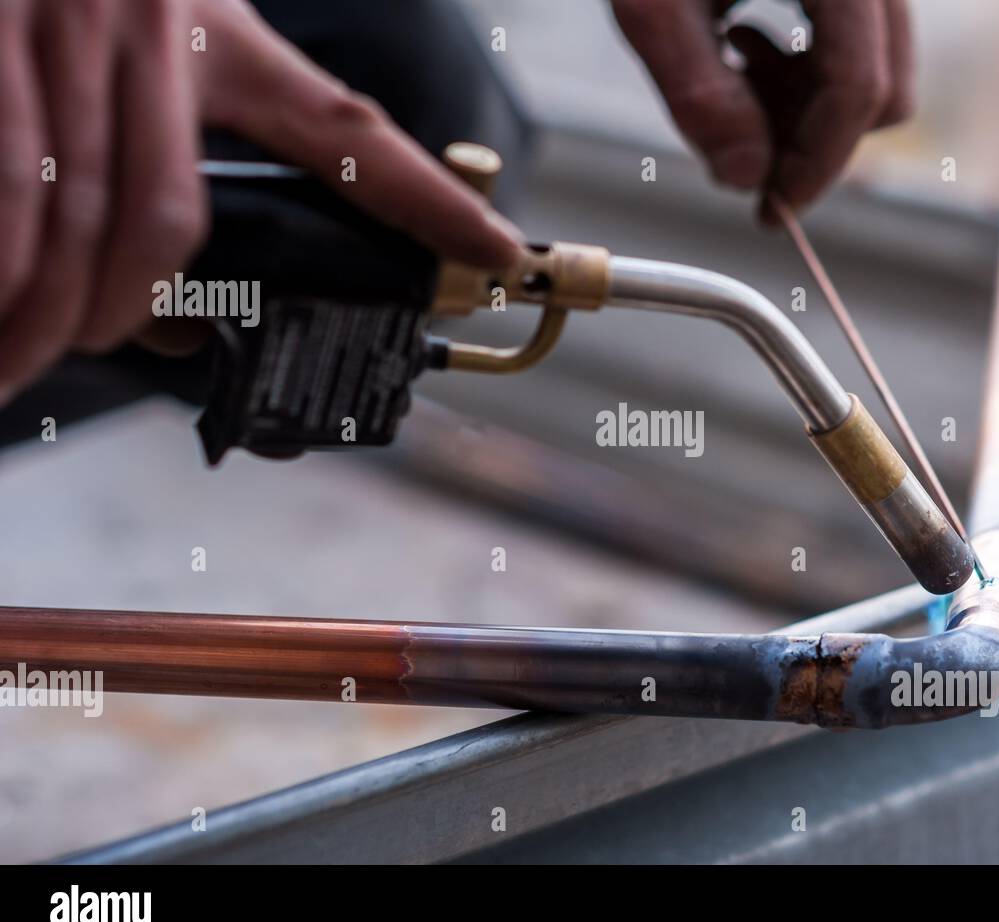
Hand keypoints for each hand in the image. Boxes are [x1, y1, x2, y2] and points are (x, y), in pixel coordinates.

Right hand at [0, 0, 523, 405]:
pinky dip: (4, 271)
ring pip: (83, 218)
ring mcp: (66, 35)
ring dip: (55, 312)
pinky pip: (5, 189)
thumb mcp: (166, 29)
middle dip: (134, 312)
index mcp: (222, 35)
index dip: (426, 199)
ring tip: (29, 357)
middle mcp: (155, 32)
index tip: (496, 251)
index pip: (344, 129)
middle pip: (167, 218)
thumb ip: (188, 143)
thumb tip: (178, 316)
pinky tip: (4, 318)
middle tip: (113, 351)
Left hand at [612, 0, 913, 222]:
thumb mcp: (652, 1)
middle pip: (883, 89)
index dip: (815, 164)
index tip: (771, 210)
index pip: (859, 87)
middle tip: (736, 138)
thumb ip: (696, 93)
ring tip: (732, 64)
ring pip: (876, 69)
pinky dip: (808, 65)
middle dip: (810, 135)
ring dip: (805, 101)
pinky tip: (746, 37)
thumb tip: (747, 178)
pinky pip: (859, 40)